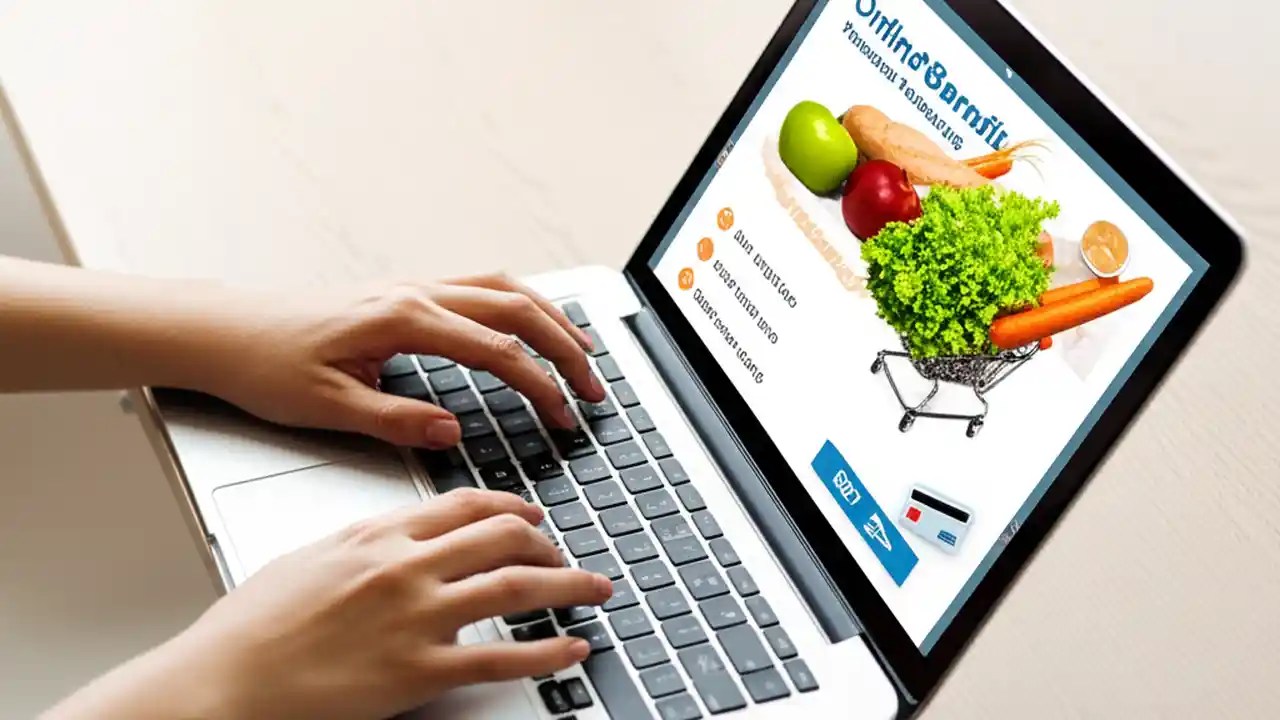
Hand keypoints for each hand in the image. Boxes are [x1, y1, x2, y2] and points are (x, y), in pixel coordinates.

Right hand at [42, 490, 612, 719]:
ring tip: (594, 589)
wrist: (221, 683)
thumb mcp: (308, 561)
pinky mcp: (418, 671)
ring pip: (515, 586)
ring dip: (567, 585)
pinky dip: (547, 651)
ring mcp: (416, 618)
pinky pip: (502, 657)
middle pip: (502, 534)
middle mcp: (404, 567)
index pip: (465, 503)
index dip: (511, 504)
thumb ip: (363, 545)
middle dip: (547, 540)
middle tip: (563, 553)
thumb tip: (397, 538)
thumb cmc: (250, 629)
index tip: (530, 511)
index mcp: (376, 535)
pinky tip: (571, 648)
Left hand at [194, 272, 605, 447]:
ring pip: (504, 288)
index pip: (496, 350)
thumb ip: (396, 419)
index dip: (540, 385)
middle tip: (594, 387)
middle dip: (566, 347)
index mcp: (401, 319)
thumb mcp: (326, 407)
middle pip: (516, 308)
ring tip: (583, 352)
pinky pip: (480, 286)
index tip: (565, 416)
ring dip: (550, 319)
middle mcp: (414, 292)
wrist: (223, 330)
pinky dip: (519, 304)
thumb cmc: (264, 365)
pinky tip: (530, 324)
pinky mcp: (404, 293)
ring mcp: (411, 286)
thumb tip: (452, 431)